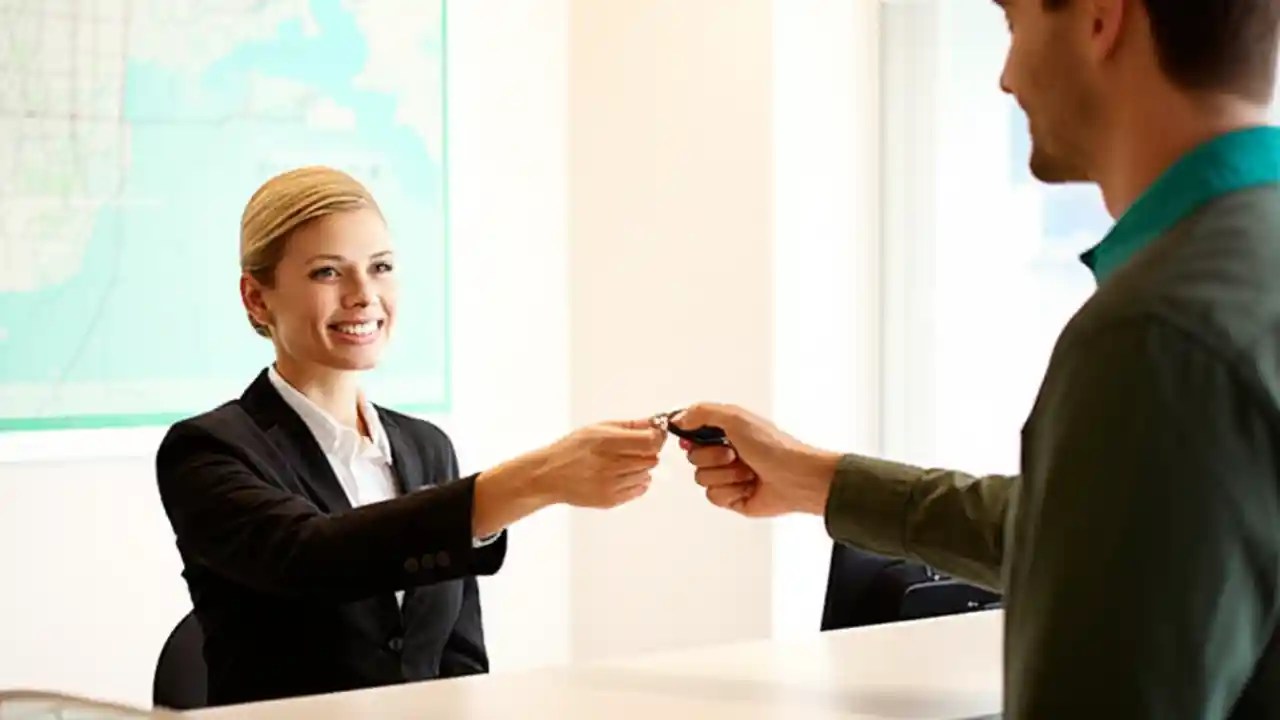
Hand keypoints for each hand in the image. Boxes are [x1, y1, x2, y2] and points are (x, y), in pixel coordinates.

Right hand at [535, 419, 666, 508]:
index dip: (656, 438)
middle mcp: (611, 464)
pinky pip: (639, 490)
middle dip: (649, 452)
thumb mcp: (597, 428)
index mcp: (607, 442)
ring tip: (624, 463)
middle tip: (637, 449)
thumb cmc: (572, 449)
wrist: (549, 475)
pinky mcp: (611, 500)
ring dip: (642, 468)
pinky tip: (623, 475)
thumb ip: (628, 426)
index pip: (650, 441)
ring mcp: (611, 484)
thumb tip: (653, 422)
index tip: (654, 435)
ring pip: (646, 474)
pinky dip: (637, 482)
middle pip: (651, 459)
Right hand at [674, 403, 840, 517]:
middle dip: (713, 456)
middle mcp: (725, 453)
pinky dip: (731, 491)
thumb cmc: (773, 446)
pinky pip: (713, 497)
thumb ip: (703, 412)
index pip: (692, 433)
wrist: (796, 478)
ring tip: (748, 472)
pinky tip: (749, 487)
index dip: (691, 438)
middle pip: (693, 458)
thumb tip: (677, 418)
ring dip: (726, 475)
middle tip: (735, 454)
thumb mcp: (736, 417)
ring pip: (701, 479)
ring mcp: (728, 477)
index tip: (696, 438)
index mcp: (726, 431)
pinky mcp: (732, 499)